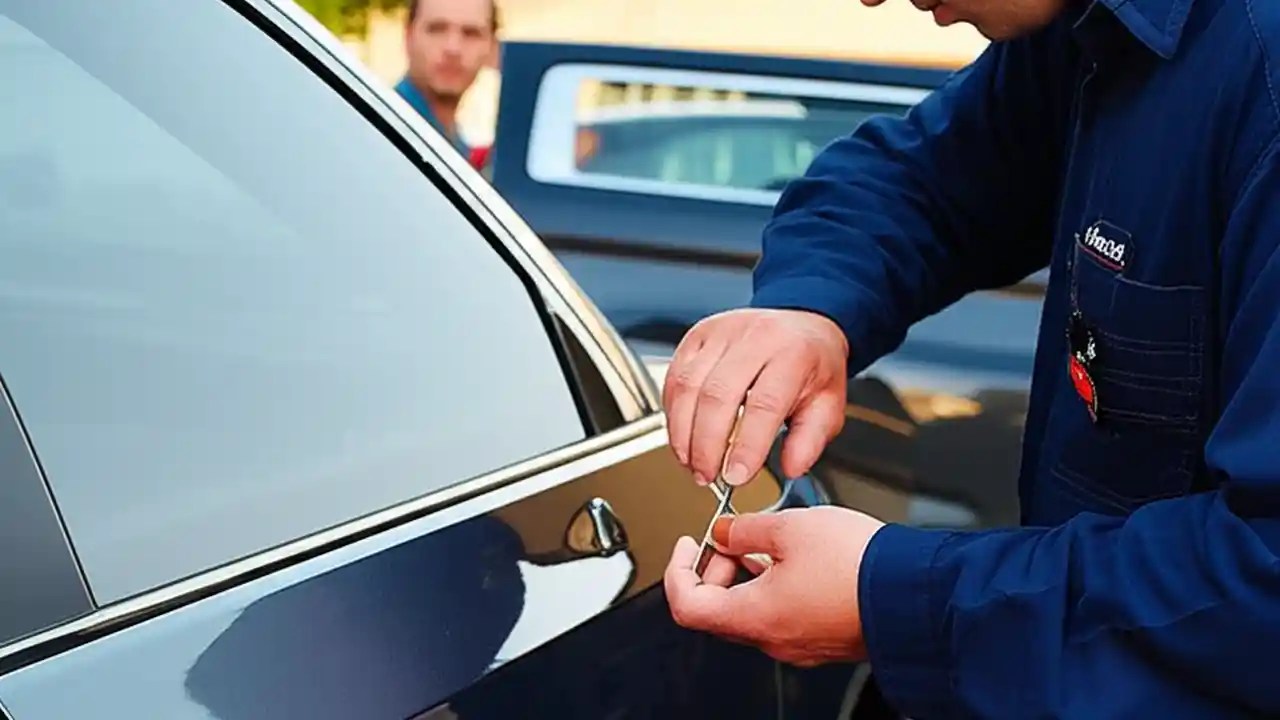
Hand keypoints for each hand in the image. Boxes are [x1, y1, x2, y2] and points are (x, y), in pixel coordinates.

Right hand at [663, 308, 848, 485]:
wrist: (800, 323)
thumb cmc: (811, 363)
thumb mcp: (829, 403)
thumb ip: (811, 439)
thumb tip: (791, 467)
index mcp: (792, 353)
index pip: (763, 404)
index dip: (745, 446)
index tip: (736, 476)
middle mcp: (754, 337)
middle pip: (717, 395)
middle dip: (706, 445)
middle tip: (708, 476)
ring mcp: (721, 333)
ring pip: (688, 386)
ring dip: (683, 434)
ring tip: (692, 463)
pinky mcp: (697, 335)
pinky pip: (674, 377)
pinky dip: (673, 413)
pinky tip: (682, 436)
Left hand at [663, 507, 885, 666]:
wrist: (916, 593)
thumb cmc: (859, 566)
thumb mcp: (790, 527)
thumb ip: (746, 529)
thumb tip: (724, 532)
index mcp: (755, 616)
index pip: (686, 606)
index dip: (678, 571)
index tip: (689, 545)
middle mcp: (773, 639)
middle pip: (717, 611)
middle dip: (715, 569)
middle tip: (730, 539)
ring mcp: (799, 643)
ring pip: (751, 612)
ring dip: (746, 577)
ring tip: (768, 542)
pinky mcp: (822, 639)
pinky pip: (782, 615)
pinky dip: (774, 587)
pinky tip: (796, 559)